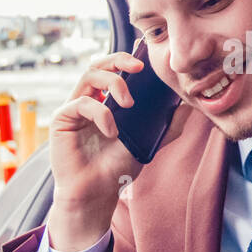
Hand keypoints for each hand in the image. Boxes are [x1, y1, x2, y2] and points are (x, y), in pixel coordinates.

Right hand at [45, 51, 187, 249]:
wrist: (98, 193)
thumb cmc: (118, 167)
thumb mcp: (149, 141)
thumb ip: (168, 124)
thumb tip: (190, 105)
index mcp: (105, 101)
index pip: (113, 69)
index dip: (126, 58)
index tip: (146, 63)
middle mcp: (88, 100)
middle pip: (98, 64)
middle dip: (119, 59)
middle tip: (138, 68)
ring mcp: (73, 108)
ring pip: (89, 75)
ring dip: (113, 83)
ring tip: (129, 104)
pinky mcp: (61, 119)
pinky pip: (82, 103)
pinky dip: (101, 114)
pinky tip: (112, 132)